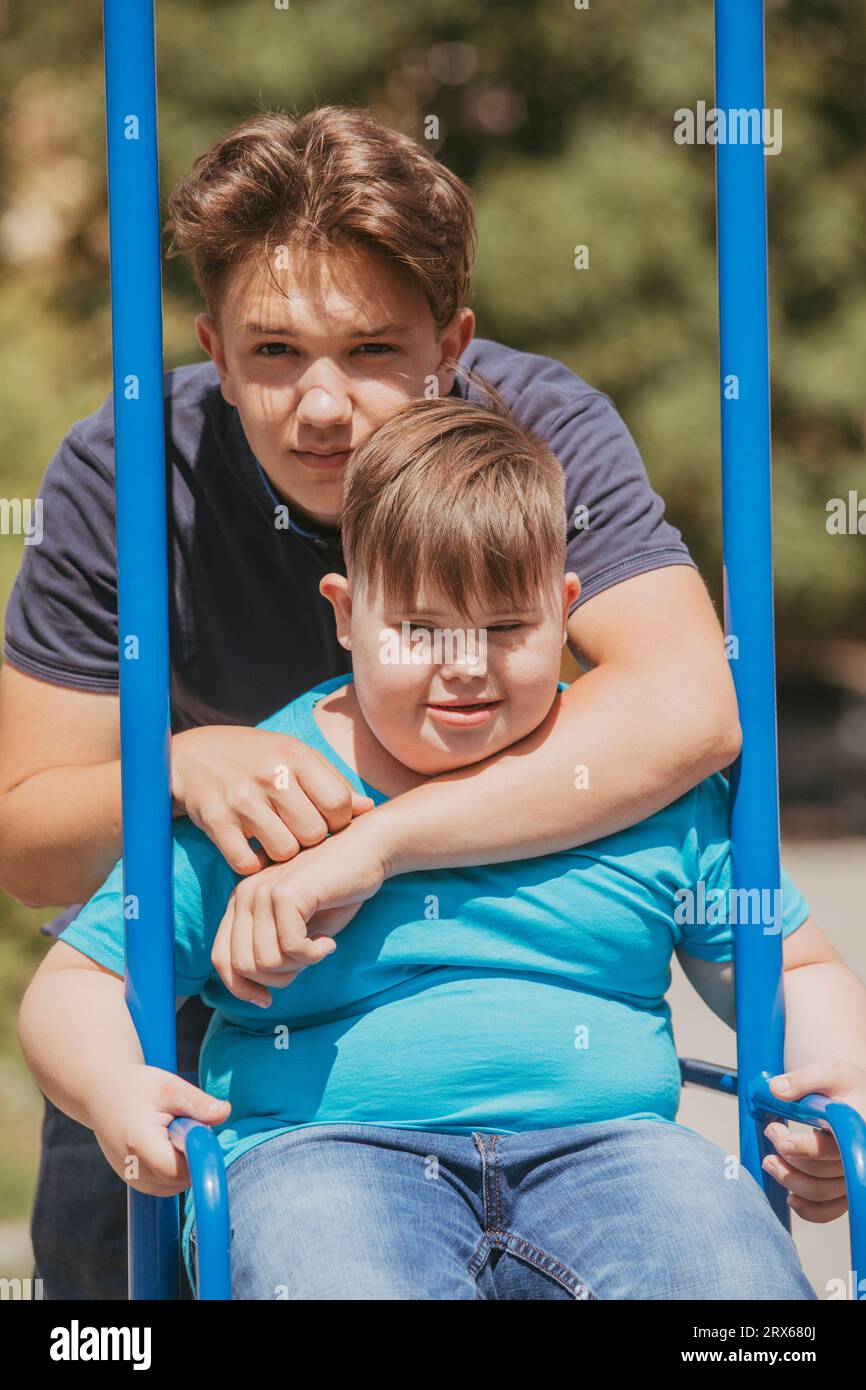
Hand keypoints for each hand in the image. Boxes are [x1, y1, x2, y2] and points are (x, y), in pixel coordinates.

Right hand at [88, 1063, 231, 1197]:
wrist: (101, 1093)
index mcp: (139, 1142)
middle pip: (179, 1180)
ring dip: (184, 1163)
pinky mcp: (134, 1182)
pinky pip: (165, 1186)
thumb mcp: (169, 1086)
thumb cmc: (136, 1086)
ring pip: (174, 1186)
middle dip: (192, 1156)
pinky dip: (174, 1169)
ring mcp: (131, 1178)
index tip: (196, 1130)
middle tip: (183, 1125)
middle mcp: (132, 1168)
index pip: (179, 1170)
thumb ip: (197, 1103)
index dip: (196, 1154)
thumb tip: (225, 1113)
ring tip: (171, 1133)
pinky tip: (166, 1144)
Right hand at [171, 725, 373, 874]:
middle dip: (311, 839)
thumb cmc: (256, 757)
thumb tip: (368, 809)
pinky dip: (253, 864)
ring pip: (285, 851)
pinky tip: (253, 850)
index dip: (338, 820)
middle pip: (313, 832)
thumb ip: (332, 782)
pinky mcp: (215, 821)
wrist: (192, 755)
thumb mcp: (296, 756)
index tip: (325, 821)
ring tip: (277, 839)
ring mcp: (240, 800)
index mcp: (295, 756)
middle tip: (299, 833)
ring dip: (284, 854)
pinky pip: (247, 863)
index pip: (338, 803)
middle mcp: (269, 776)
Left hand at [211, 817, 388, 1005]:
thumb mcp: (297, 929)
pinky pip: (291, 947)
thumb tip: (257, 993)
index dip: (240, 988)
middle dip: (278, 978)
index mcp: (241, 902)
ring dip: (299, 966)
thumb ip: (273, 952)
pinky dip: (313, 955)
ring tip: (320, 948)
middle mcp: (245, 893)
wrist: (367, 850)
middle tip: (307, 963)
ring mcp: (264, 890)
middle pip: (242, 965)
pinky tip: (329, 942)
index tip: (267, 1000)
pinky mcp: (288, 893)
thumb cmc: (336, 892)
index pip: (221, 958)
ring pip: (266, 961)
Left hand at [763, 1060, 865, 1221]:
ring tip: (769, 1161)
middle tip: (771, 1131)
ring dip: (788, 1179)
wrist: (859, 1098)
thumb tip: (775, 1090)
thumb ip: (803, 1079)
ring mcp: (853, 1175)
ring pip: (820, 1192)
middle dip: (786, 1156)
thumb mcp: (829, 1072)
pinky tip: (790, 1197)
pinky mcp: (847, 1187)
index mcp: (858, 1128)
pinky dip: (809, 1209)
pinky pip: (831, 1210)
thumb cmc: (844, 1086)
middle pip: (819, 1172)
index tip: (781, 1139)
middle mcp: (860, 1156)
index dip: (804, 1149)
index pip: (831, 1148)